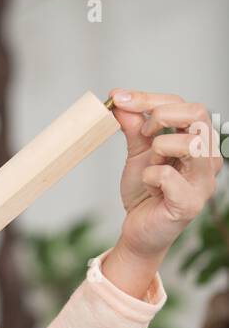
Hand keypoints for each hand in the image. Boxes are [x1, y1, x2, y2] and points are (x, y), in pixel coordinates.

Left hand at [109, 91, 223, 260]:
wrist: (138, 229)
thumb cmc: (145, 191)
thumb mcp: (137, 152)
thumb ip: (133, 126)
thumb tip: (121, 98)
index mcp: (200, 141)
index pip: (184, 105)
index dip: (149, 98)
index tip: (119, 98)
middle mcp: (209, 158)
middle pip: (198, 114)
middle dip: (160, 116)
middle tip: (141, 134)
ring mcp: (204, 181)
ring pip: (190, 142)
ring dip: (158, 149)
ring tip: (150, 165)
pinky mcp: (190, 203)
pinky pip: (166, 175)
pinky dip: (149, 177)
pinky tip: (151, 188)